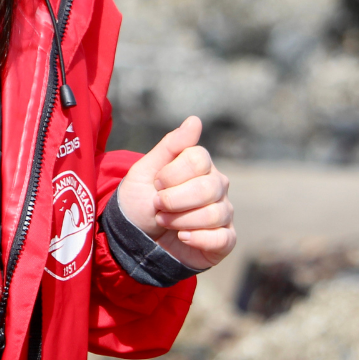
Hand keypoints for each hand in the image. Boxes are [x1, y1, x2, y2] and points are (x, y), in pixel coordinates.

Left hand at [115, 116, 234, 270]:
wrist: (134, 237)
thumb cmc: (140, 200)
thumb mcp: (145, 170)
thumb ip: (171, 145)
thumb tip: (195, 120)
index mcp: (200, 165)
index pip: (199, 159)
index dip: (172, 174)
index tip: (156, 183)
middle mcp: (217, 186)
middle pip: (209, 187)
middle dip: (174, 199)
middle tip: (157, 204)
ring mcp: (223, 212)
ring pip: (214, 214)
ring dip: (180, 221)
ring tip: (163, 221)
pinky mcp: (224, 240)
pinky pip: (223, 238)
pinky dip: (198, 239)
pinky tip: (182, 237)